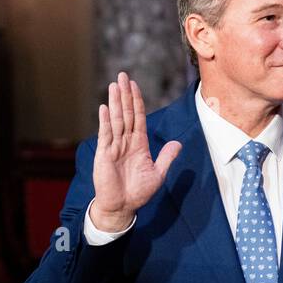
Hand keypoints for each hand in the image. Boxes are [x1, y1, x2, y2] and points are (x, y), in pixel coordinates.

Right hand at [90, 71, 181, 229]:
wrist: (122, 206)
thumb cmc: (138, 192)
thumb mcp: (158, 174)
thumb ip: (166, 157)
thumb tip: (178, 143)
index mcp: (139, 144)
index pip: (138, 118)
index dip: (137, 101)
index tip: (134, 85)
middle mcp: (125, 141)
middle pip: (126, 113)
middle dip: (125, 95)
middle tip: (123, 76)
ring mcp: (114, 146)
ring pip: (116, 120)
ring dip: (115, 102)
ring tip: (114, 85)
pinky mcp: (104, 154)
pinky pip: (105, 134)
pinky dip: (105, 121)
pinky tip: (105, 108)